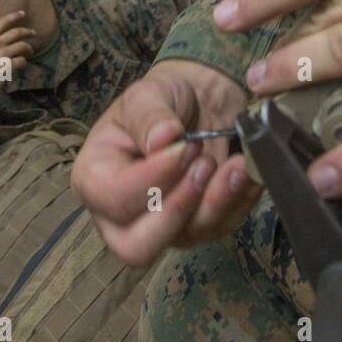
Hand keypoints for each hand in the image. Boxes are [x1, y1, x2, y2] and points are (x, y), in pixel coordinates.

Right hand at [0, 9, 35, 124]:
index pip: (2, 22)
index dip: (14, 16)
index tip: (22, 13)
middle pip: (17, 32)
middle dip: (27, 32)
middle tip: (33, 33)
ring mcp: (1, 54)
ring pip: (22, 46)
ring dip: (29, 49)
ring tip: (30, 53)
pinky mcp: (7, 65)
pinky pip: (22, 61)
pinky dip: (24, 63)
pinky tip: (22, 66)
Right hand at [70, 60, 262, 265]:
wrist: (199, 100)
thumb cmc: (163, 98)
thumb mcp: (147, 93)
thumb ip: (148, 115)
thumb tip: (162, 138)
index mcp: (95, 179)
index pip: (116, 200)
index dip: (153, 179)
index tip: (183, 145)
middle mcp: (121, 215)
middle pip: (138, 248)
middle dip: (178, 208)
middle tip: (203, 163)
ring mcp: (162, 227)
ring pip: (188, 238)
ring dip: (217, 202)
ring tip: (235, 163)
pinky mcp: (198, 226)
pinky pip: (221, 228)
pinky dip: (238, 200)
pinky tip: (246, 170)